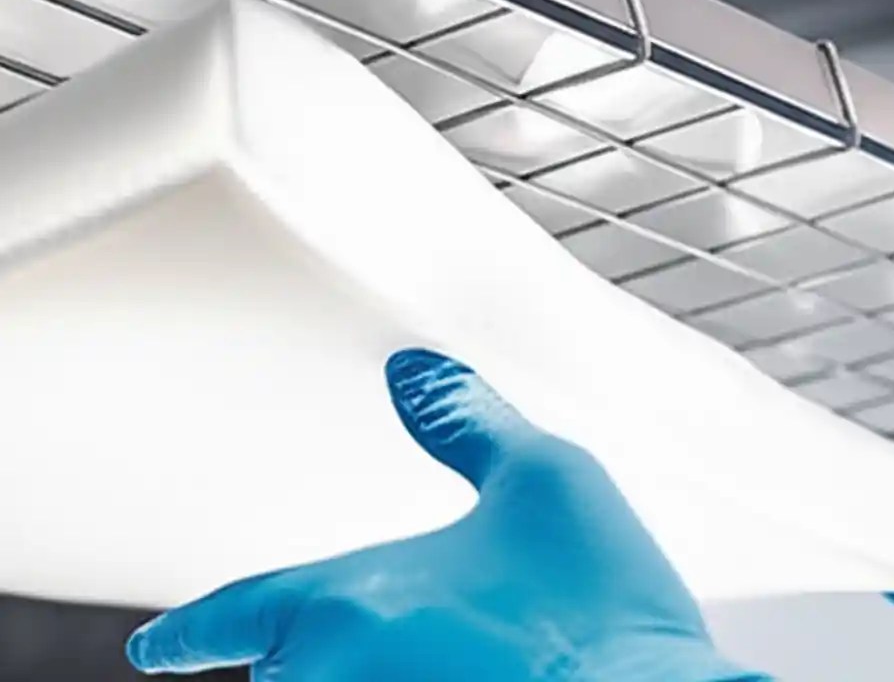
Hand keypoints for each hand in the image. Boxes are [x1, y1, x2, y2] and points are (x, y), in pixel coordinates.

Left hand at [126, 349, 763, 681]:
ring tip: (442, 649)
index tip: (158, 646)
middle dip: (314, 648)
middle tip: (394, 622)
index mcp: (351, 604)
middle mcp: (345, 680)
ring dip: (359, 674)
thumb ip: (467, 422)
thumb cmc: (604, 609)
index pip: (234, 614)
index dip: (189, 630)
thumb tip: (414, 374)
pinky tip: (470, 668)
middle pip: (284, 669)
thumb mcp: (545, 479)